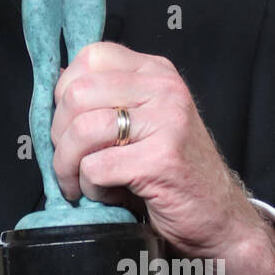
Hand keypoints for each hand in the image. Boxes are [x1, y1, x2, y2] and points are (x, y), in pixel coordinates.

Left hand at [52, 42, 274, 274]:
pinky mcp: (161, 160)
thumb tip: (54, 87)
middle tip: (69, 161)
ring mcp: (166, 122)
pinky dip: (89, 187)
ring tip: (80, 182)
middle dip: (59, 133)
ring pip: (81, 130)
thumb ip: (107, 99)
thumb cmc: (170, 171)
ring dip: (68, 165)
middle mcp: (164, 88)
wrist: (220, 217)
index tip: (68, 122)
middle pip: (76, 93)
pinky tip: (106, 194)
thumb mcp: (142, 121)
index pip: (90, 56)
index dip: (65, 91)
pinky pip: (96, 167)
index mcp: (156, 71)